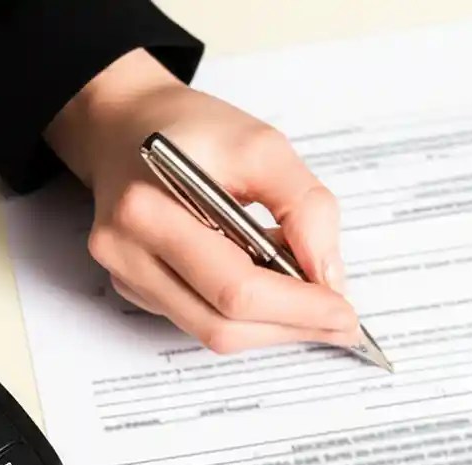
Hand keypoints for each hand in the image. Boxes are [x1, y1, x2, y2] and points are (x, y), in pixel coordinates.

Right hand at [44, 49, 359, 353]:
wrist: (126, 124)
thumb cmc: (192, 130)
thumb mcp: (262, 147)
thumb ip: (304, 208)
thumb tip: (328, 276)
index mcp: (149, 210)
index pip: (235, 288)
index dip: (297, 308)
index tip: (345, 313)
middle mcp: (126, 252)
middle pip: (222, 324)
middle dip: (291, 326)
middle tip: (340, 321)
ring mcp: (126, 276)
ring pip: (212, 333)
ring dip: (271, 324)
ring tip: (306, 292)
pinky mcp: (134, 289)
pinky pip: (200, 319)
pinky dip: (246, 313)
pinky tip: (269, 284)